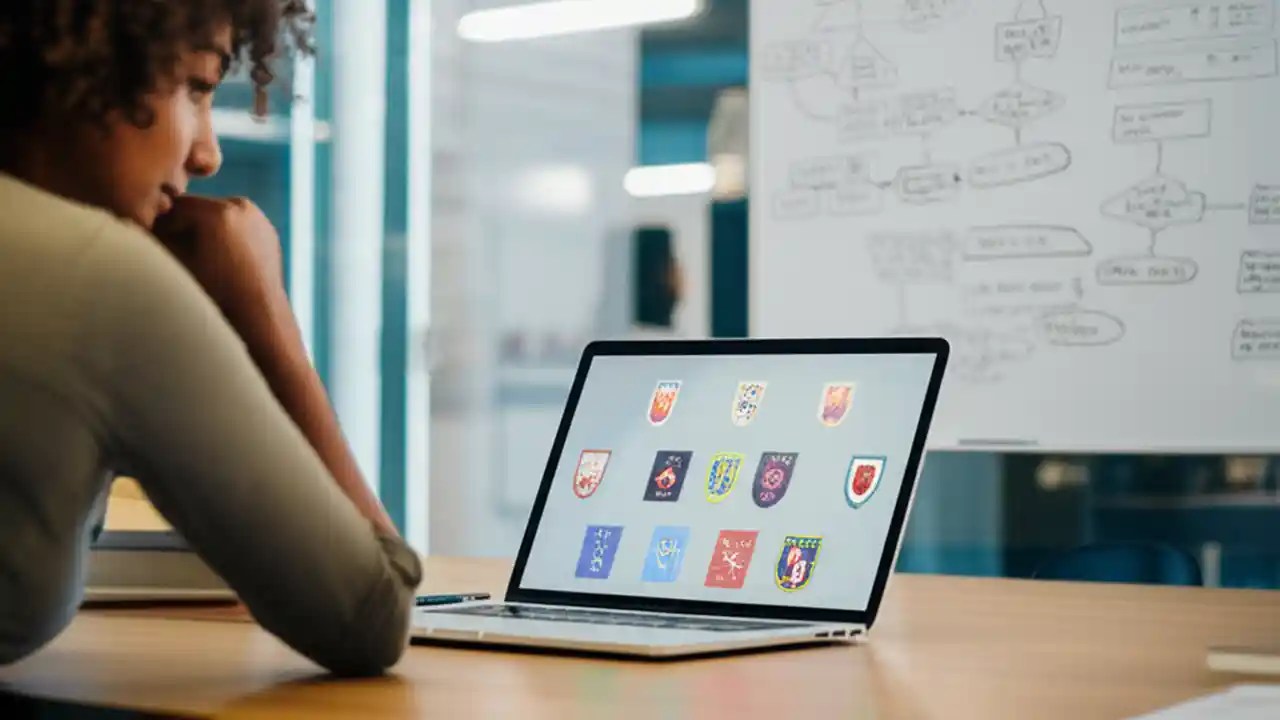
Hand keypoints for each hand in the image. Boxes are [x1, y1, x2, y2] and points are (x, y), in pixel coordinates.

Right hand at [151, 195, 287, 332]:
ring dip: (206, 227)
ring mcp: (257, 216)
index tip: (154, 237)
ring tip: (196, 251)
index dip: (163, 222)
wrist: (258, 312)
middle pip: (200, 207)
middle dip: (185, 223)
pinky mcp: (267, 228)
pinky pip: (239, 224)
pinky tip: (219, 255)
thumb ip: (159, 240)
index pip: (178, 206)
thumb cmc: (214, 292)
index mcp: (218, 212)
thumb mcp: (179, 264)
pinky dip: (227, 233)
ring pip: (220, 214)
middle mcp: (241, 206)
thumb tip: (133, 223)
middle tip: (171, 241)